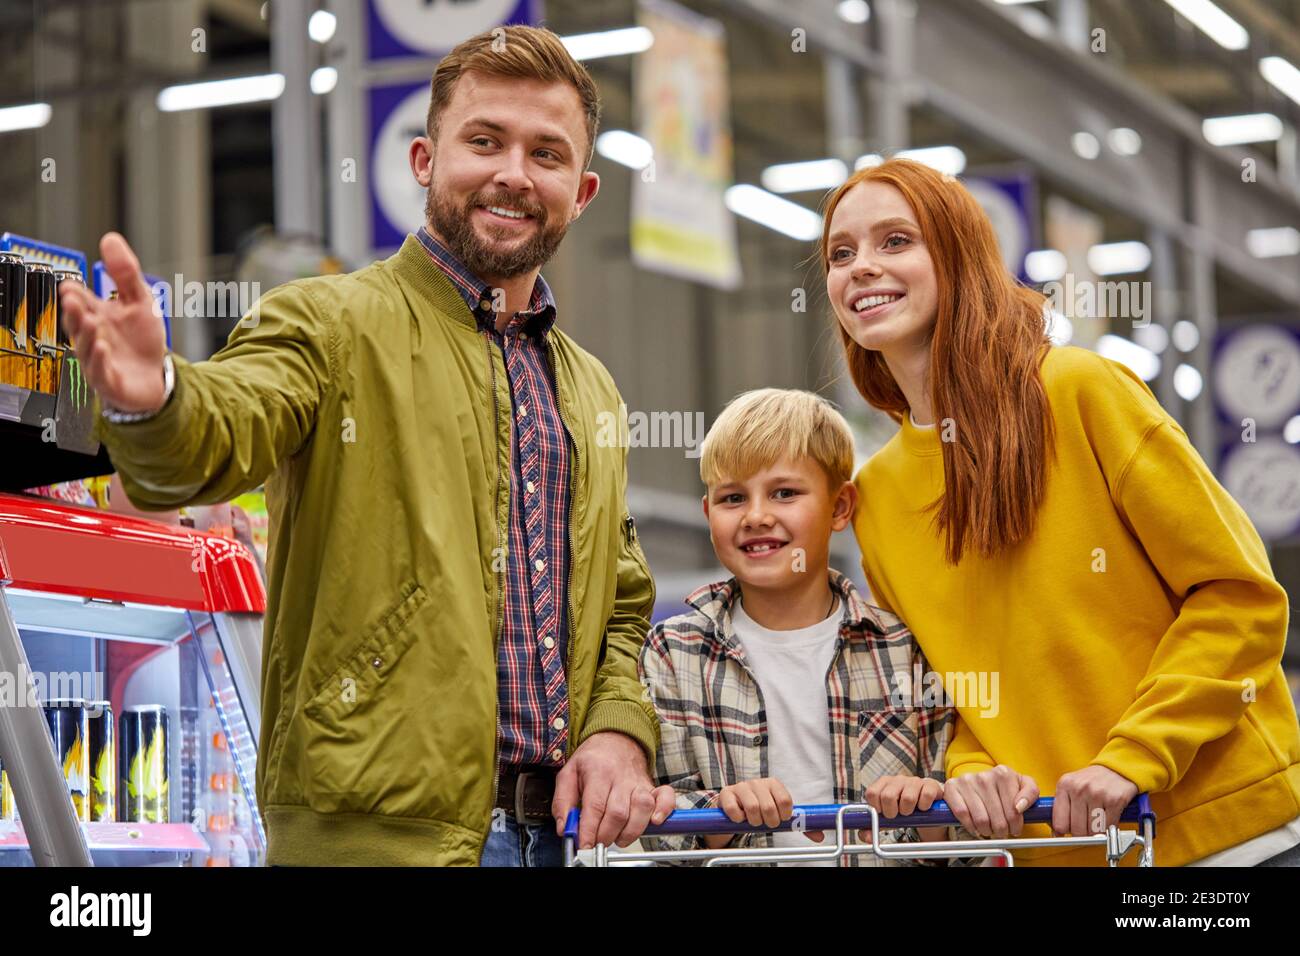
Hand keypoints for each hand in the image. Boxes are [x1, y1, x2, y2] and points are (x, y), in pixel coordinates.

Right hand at [58, 232, 166, 412]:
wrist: (157, 376)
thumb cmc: (142, 340)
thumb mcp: (140, 301)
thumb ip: (125, 273)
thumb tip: (110, 239)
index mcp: (96, 315)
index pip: (80, 302)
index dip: (75, 294)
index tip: (71, 285)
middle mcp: (92, 337)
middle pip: (77, 323)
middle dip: (74, 312)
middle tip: (71, 299)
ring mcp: (98, 360)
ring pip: (85, 347)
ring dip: (85, 334)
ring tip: (90, 321)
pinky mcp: (108, 381)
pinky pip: (99, 372)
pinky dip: (99, 360)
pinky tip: (102, 348)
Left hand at [550, 731, 672, 848]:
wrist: (616, 739)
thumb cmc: (593, 760)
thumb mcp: (568, 774)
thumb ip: (562, 802)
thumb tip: (565, 828)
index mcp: (598, 771)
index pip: (595, 806)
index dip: (589, 830)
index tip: (585, 845)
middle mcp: (621, 777)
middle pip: (618, 813)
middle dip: (606, 835)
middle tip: (597, 843)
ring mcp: (639, 782)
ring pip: (642, 809)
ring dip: (630, 831)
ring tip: (618, 838)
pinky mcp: (652, 786)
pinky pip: (666, 797)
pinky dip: (664, 811)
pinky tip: (654, 821)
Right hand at [703, 778, 792, 849]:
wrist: (733, 805)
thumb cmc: (759, 808)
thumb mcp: (775, 808)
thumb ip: (792, 817)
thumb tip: (815, 834)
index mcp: (773, 784)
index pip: (785, 800)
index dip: (784, 815)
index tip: (781, 819)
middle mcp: (757, 782)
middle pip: (769, 807)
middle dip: (770, 822)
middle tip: (766, 823)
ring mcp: (741, 786)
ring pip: (753, 808)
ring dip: (754, 822)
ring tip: (753, 821)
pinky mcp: (726, 793)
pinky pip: (734, 809)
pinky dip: (738, 819)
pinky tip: (739, 818)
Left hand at [804, 774, 941, 844]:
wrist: (931, 807)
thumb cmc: (904, 812)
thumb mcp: (888, 820)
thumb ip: (874, 826)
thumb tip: (861, 836)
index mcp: (883, 787)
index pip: (873, 794)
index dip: (877, 807)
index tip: (884, 816)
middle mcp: (897, 780)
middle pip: (888, 794)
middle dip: (892, 810)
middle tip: (897, 816)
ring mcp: (914, 781)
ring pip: (906, 794)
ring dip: (908, 808)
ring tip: (911, 812)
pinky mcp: (931, 785)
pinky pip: (925, 792)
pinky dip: (923, 803)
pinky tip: (924, 807)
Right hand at [943, 765, 1038, 837]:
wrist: (978, 781)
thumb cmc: (1004, 787)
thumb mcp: (1023, 785)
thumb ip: (1031, 793)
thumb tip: (1020, 806)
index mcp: (1003, 773)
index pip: (1013, 811)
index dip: (1016, 825)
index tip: (1015, 829)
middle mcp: (984, 775)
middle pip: (997, 819)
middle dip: (1001, 831)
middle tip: (1001, 831)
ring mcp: (966, 780)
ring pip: (981, 819)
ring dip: (987, 831)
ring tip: (990, 829)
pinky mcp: (952, 787)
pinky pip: (962, 814)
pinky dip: (970, 826)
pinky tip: (976, 826)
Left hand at [1052, 765, 1136, 836]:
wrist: (1116, 768)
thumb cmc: (1093, 780)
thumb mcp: (1071, 786)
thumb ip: (1062, 807)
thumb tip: (1057, 833)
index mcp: (1064, 785)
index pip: (1059, 822)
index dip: (1064, 832)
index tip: (1067, 834)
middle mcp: (1079, 789)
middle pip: (1076, 829)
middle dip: (1082, 834)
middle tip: (1086, 827)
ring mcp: (1097, 794)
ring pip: (1093, 831)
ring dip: (1096, 832)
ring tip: (1097, 821)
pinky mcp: (1114, 800)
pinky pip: (1109, 826)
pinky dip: (1109, 827)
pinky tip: (1108, 818)